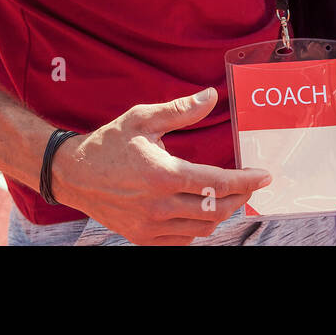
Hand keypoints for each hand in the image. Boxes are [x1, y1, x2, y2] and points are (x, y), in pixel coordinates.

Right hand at [49, 88, 270, 245]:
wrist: (73, 174)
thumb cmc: (109, 142)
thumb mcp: (143, 118)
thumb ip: (181, 110)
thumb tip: (212, 96)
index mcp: (163, 175)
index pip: (217, 184)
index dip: (245, 181)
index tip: (263, 176)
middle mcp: (158, 206)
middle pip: (215, 210)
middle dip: (239, 198)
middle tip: (250, 185)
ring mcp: (149, 226)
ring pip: (201, 228)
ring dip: (222, 214)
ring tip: (231, 197)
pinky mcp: (141, 237)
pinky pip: (182, 240)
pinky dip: (199, 228)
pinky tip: (204, 212)